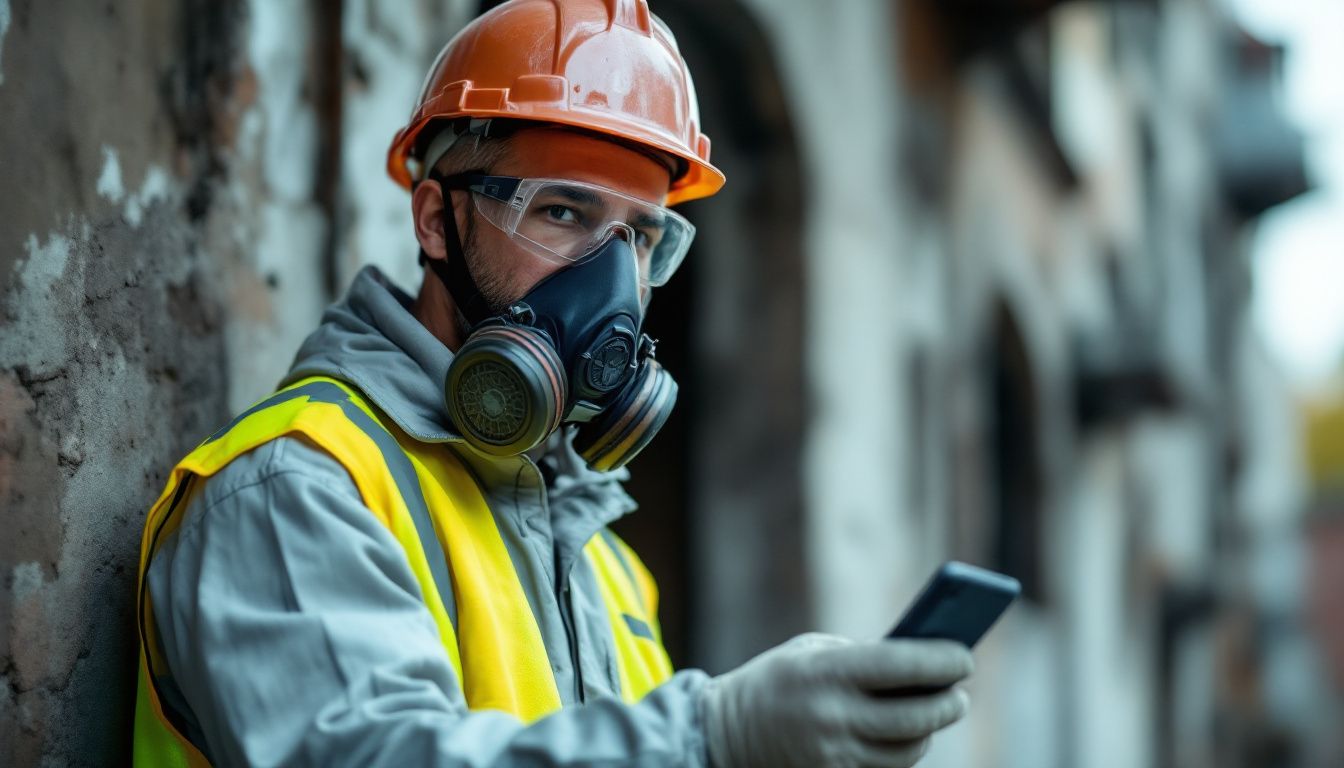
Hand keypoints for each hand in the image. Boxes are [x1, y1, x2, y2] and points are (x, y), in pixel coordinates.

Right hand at [701, 633, 972, 767]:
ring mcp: (834, 754)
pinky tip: (907, 735)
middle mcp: (833, 716)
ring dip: (928, 731)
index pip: (900, 665)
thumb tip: (921, 663)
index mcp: (827, 672)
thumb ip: (862, 655)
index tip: (966, 657)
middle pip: (914, 718)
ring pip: (907, 751)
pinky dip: (902, 752)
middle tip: (960, 694)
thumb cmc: (778, 680)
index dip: (941, 661)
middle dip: (947, 704)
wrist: (725, 733)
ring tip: (935, 712)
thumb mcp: (811, 651)